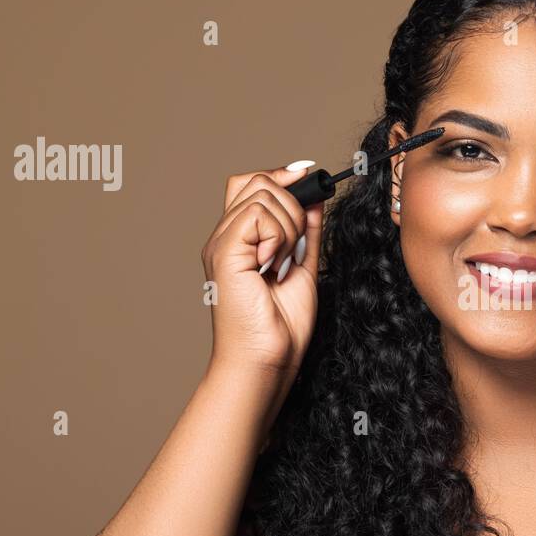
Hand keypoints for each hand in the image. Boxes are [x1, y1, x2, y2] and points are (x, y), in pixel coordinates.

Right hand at [200, 163, 324, 382]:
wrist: (267, 359)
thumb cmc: (281, 325)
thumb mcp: (304, 266)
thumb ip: (306, 232)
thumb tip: (314, 198)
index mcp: (240, 239)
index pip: (251, 183)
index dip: (282, 176)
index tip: (310, 180)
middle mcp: (225, 237)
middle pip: (257, 180)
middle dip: (291, 203)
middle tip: (293, 247)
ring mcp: (221, 243)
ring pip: (262, 193)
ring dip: (287, 224)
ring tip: (281, 262)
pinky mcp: (224, 252)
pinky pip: (258, 214)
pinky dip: (278, 235)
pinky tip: (273, 263)